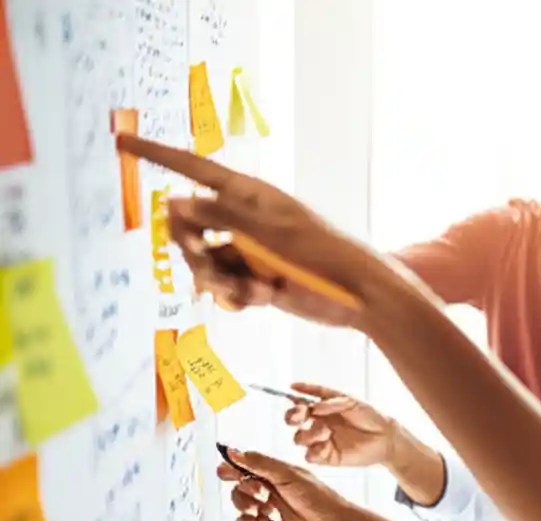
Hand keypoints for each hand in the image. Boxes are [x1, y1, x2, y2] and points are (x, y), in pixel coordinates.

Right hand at [116, 134, 379, 326]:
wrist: (359, 296)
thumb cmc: (324, 253)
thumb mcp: (271, 233)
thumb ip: (221, 219)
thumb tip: (174, 201)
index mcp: (248, 194)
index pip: (193, 169)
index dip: (156, 155)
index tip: (120, 141)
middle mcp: (242, 218)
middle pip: (185, 227)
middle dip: (194, 251)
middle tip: (217, 268)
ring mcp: (246, 249)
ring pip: (201, 263)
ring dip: (222, 281)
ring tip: (259, 289)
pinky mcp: (252, 279)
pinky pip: (221, 288)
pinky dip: (237, 297)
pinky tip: (264, 298)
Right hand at [217, 448, 353, 520]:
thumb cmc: (316, 496)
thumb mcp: (287, 474)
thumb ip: (260, 463)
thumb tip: (235, 453)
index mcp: (272, 474)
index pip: (244, 468)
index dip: (232, 468)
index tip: (225, 469)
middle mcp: (266, 491)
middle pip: (238, 486)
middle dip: (245, 487)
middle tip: (260, 491)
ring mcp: (264, 510)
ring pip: (238, 504)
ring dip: (247, 504)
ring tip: (266, 507)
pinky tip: (257, 520)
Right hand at [285, 382, 397, 466]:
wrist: (384, 436)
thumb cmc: (368, 416)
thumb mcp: (351, 402)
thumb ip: (331, 402)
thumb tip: (312, 406)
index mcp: (321, 409)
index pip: (300, 404)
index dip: (294, 401)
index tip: (292, 397)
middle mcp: (318, 424)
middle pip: (294, 421)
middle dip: (292, 417)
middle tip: (298, 418)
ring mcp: (321, 441)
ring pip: (299, 438)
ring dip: (309, 433)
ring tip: (325, 432)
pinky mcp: (326, 457)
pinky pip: (311, 456)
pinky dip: (314, 451)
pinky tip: (325, 446)